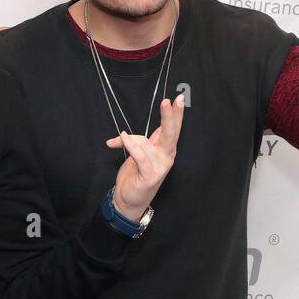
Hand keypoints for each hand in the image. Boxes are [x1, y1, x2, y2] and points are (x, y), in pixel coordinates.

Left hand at [105, 94, 183, 219]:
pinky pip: (140, 156)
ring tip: (121, 139)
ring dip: (132, 140)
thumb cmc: (135, 176)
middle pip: (170, 133)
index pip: (172, 128)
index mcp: (164, 149)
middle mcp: (166, 156)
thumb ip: (133, 142)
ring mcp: (159, 167)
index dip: (175, 114)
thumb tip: (121, 135)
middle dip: (171, 116)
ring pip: (149, 143)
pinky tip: (122, 138)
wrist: (129, 200)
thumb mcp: (135, 154)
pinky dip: (131, 146)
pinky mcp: (150, 176)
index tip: (177, 98)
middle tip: (171, 100)